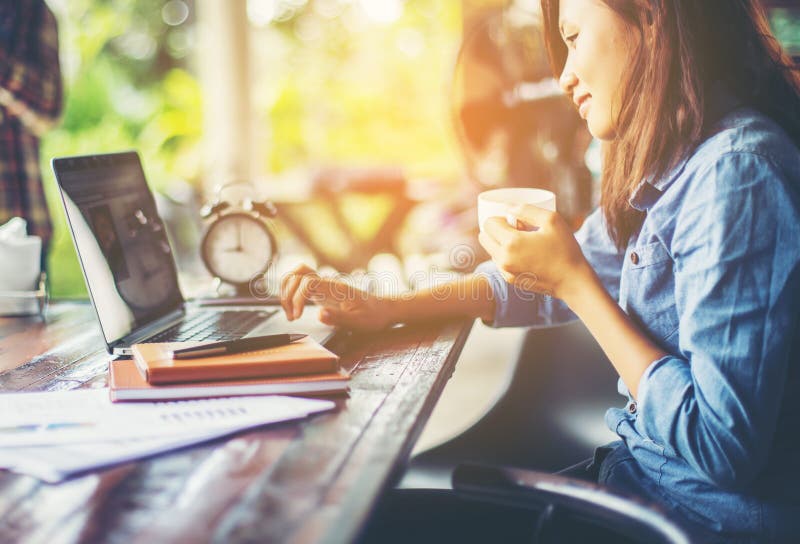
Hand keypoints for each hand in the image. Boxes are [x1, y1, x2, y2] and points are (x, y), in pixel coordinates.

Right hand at [279, 264, 394, 330]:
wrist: (381, 309)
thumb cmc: (372, 316)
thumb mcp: (359, 322)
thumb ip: (339, 318)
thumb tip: (320, 314)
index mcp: (336, 287)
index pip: (308, 282)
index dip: (298, 298)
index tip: (298, 316)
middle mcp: (327, 282)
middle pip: (297, 275)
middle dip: (289, 296)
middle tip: (292, 317)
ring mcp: (323, 284)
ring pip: (296, 274)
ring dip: (286, 291)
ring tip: (290, 312)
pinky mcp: (321, 290)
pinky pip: (299, 282)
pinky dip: (290, 291)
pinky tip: (293, 308)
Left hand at [478, 205, 592, 303]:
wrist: (572, 280)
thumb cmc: (565, 248)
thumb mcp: (551, 220)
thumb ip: (527, 210)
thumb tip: (508, 208)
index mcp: (512, 242)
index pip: (488, 224)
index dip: (500, 218)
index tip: (515, 221)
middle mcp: (504, 259)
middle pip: (484, 237)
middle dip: (495, 230)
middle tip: (516, 230)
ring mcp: (505, 271)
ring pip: (490, 250)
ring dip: (500, 243)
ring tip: (523, 243)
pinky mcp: (510, 280)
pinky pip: (499, 263)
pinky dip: (506, 256)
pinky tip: (526, 255)